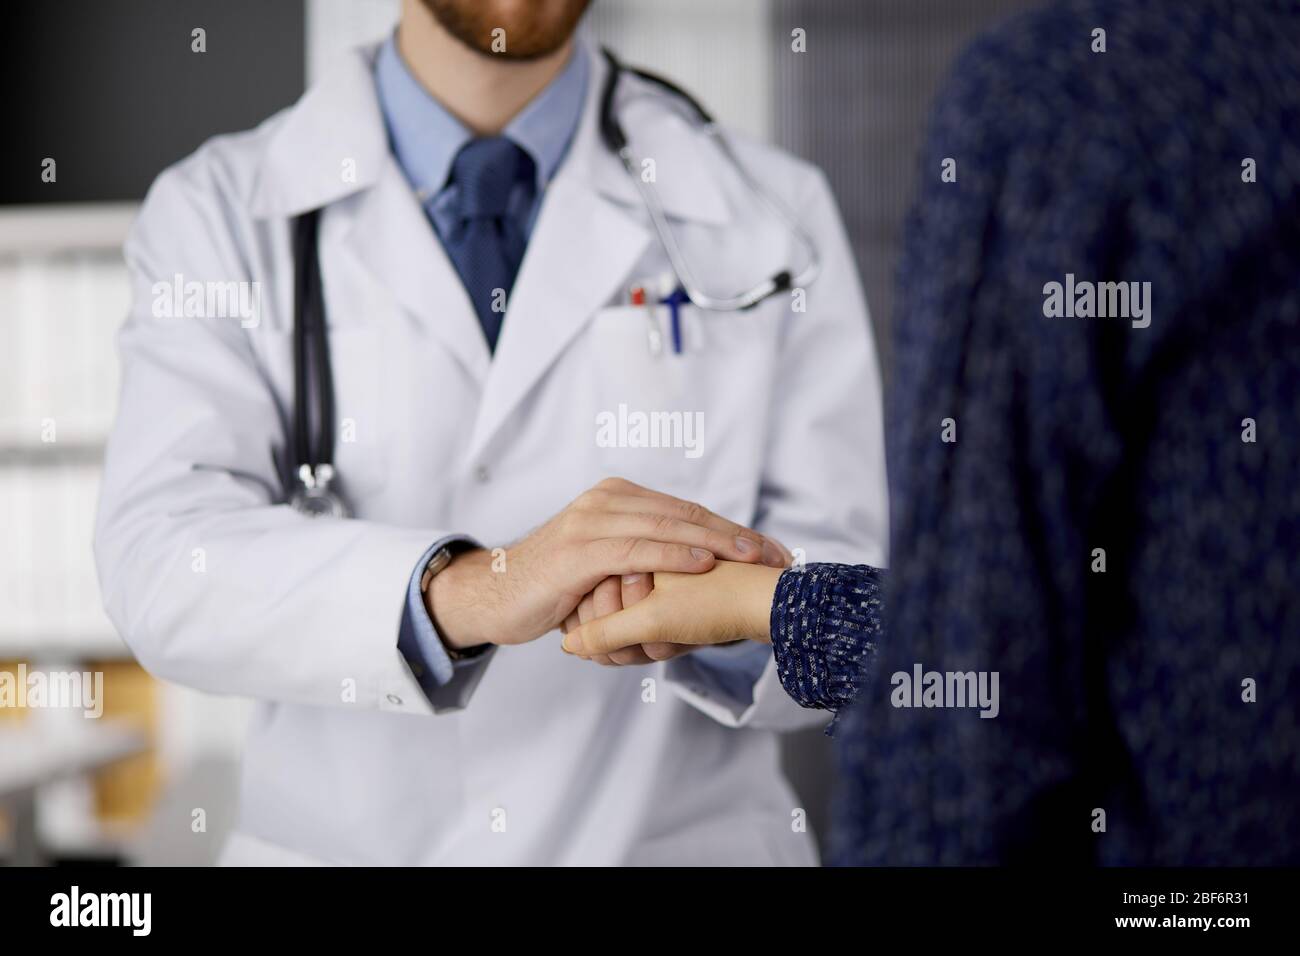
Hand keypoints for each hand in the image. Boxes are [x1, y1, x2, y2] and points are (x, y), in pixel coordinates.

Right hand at [427, 478, 786, 649]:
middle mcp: (607, 501)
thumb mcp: (606, 566)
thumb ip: (643, 558)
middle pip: (685, 514)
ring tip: (751, 556)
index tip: (771, 550)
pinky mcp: (579, 550)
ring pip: (666, 527)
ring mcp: (591, 522)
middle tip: (776, 554)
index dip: (731, 528)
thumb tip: (696, 571)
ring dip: (715, 542)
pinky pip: (637, 550)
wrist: (496, 596)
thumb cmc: (555, 586)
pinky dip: (674, 556)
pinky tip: (704, 563)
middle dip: (735, 534)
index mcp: (618, 498)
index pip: (687, 511)